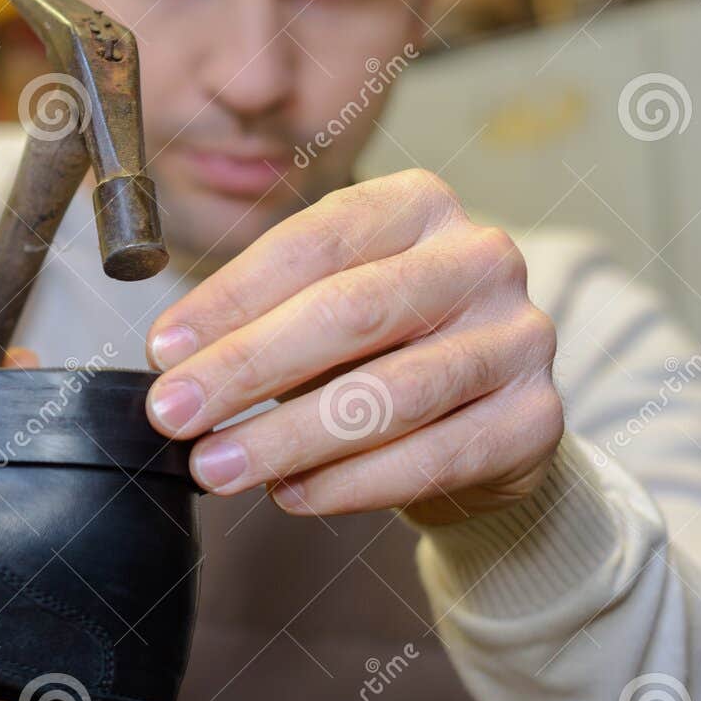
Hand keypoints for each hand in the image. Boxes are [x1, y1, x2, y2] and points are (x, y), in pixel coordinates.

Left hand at [144, 169, 562, 523]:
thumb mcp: (318, 309)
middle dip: (245, 369)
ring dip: (286, 438)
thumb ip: (260, 320)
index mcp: (418, 205)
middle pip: (348, 312)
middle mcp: (480, 257)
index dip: (230, 299)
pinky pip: (432, 457)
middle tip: (173, 413)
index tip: (163, 349)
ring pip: (389, 393)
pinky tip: (291, 494)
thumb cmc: (380, 349)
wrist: (483, 422)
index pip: (312, 243)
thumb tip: (176, 361)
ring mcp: (520, 336)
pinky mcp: (537, 419)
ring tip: (216, 467)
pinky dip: (349, 483)